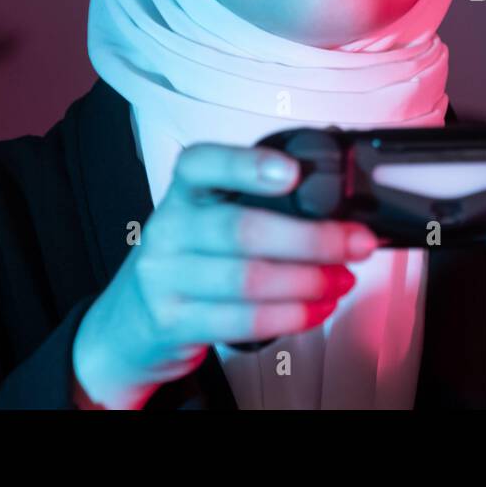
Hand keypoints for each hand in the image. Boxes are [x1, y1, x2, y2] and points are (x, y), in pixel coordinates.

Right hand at [72, 143, 378, 408]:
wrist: (129, 322)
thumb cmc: (188, 260)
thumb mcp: (205, 218)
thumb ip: (255, 205)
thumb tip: (338, 210)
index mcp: (184, 192)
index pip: (203, 164)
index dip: (247, 165)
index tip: (291, 171)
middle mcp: (170, 229)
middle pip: (243, 229)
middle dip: (313, 238)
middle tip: (356, 243)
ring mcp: (167, 278)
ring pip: (248, 279)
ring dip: (309, 281)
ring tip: (343, 279)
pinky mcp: (174, 322)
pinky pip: (241, 320)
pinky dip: (291, 315)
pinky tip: (317, 308)